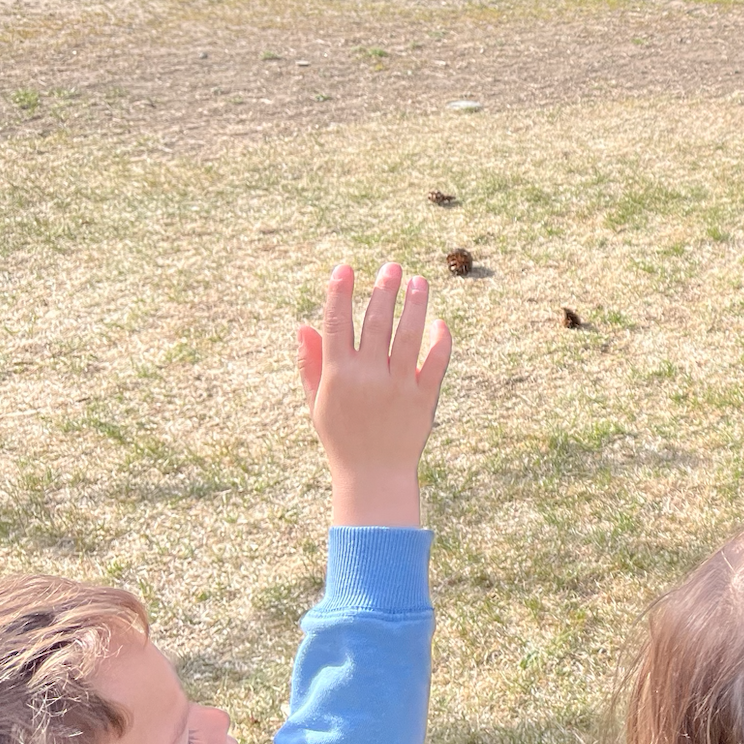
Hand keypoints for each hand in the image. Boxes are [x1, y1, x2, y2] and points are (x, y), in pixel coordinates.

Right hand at [297, 262, 451, 527]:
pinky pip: (436, 363)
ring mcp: (398, 388)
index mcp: (338, 376)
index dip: (340, 294)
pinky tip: (439, 322)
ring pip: (409, 336)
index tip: (345, 268)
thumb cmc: (342, 436)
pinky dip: (440, 341)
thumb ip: (310, 364)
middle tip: (392, 266)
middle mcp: (368, 378)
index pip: (336, 325)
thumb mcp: (317, 403)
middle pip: (376, 323)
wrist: (373, 477)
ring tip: (419, 280)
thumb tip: (302, 326)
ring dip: (415, 305)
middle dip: (383, 290)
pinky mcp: (424, 399)